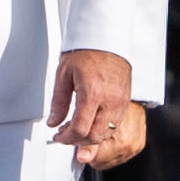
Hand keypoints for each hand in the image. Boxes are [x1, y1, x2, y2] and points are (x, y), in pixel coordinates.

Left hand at [50, 49, 145, 169]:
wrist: (107, 39)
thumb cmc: (86, 52)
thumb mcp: (64, 75)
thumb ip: (59, 102)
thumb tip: (53, 122)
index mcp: (92, 93)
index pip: (80, 129)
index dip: (67, 138)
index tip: (58, 136)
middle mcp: (110, 101)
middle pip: (95, 136)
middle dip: (77, 141)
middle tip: (65, 134)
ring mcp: (120, 102)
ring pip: (106, 133)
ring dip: (90, 137)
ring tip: (76, 127)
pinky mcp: (126, 102)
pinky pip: (115, 125)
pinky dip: (101, 129)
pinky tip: (90, 122)